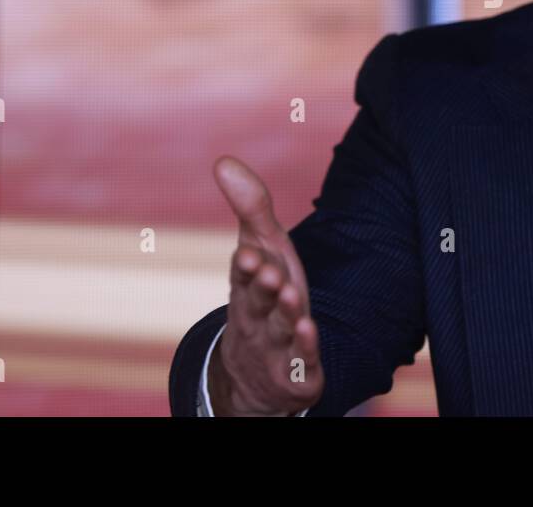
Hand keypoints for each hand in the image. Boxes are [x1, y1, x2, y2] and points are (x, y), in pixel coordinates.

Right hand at [208, 156, 323, 415]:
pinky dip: (303, 349)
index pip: (242, 276)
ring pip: (278, 330)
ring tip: (291, 297)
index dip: (246, 267)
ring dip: (285, 315)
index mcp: (247, 287)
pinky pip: (300, 362)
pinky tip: (309, 331)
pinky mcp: (297, 372)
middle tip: (270, 273)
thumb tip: (223, 160)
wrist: (256, 370)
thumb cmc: (265, 293)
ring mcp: (275, 346)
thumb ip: (250, 207)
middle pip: (258, 302)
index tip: (249, 253)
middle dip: (262, 288)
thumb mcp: (263, 249)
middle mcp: (256, 317)